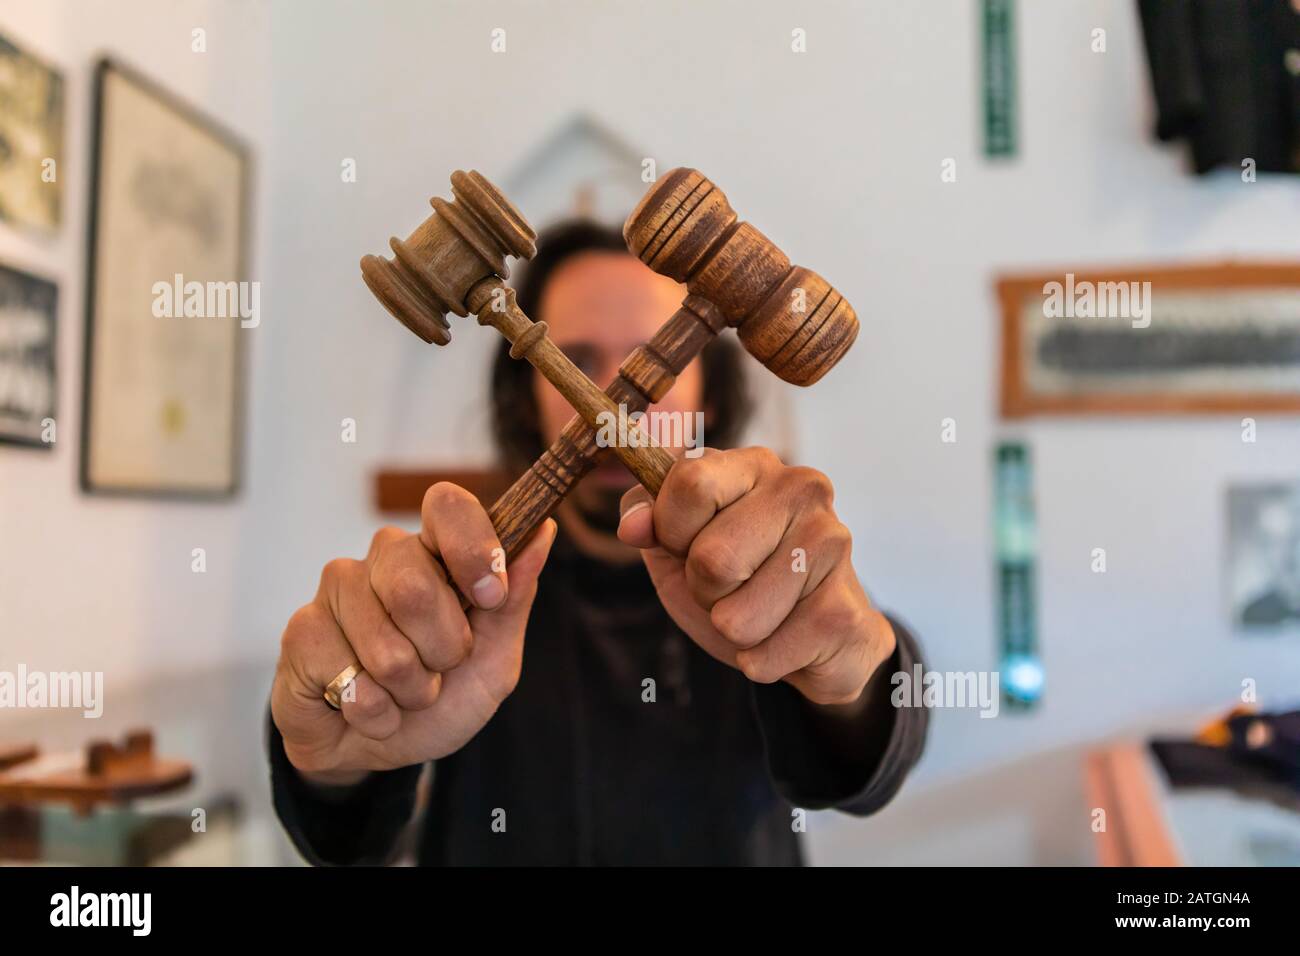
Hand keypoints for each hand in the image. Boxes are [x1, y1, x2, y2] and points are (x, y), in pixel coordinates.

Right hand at [271, 483, 556, 785]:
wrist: (381, 752)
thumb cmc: (441, 697)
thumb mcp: (494, 659)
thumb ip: (516, 598)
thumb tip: (543, 531)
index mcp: (435, 553)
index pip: (447, 505)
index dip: (472, 546)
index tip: (490, 596)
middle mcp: (384, 559)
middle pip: (414, 586)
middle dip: (443, 650)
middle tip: (440, 669)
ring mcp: (338, 589)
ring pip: (384, 644)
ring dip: (409, 689)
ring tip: (402, 692)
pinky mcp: (302, 631)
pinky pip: (347, 675)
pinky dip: (374, 710)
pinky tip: (365, 706)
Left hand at [616, 448, 894, 708]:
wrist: (815, 636)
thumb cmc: (741, 579)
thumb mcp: (679, 542)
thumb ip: (647, 516)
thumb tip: (633, 526)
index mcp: (754, 465)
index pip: (690, 483)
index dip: (672, 530)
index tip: (688, 543)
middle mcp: (802, 490)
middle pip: (712, 558)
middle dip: (705, 590)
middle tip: (731, 586)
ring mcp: (832, 544)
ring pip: (736, 616)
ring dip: (733, 628)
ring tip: (761, 611)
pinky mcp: (844, 610)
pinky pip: (764, 655)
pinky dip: (760, 661)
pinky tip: (786, 640)